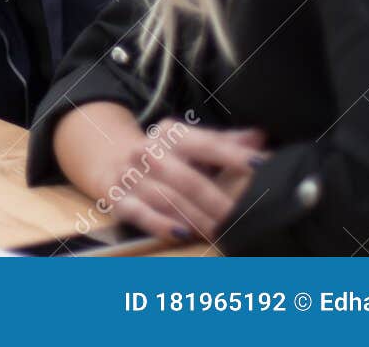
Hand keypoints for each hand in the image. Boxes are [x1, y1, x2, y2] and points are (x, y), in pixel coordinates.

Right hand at [63, 106, 266, 242]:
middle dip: (216, 200)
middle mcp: (148, 152)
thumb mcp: (189, 143)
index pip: (206, 144)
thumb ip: (224, 143)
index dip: (234, 155)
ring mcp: (131, 177)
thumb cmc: (162, 156)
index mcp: (170, 135)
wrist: (108, 160)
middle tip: (240, 216)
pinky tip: (180, 234)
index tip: (261, 165)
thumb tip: (259, 138)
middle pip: (186, 178)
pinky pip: (139, 213)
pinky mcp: (118, 199)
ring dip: (195, 218)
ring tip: (220, 231)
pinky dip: (160, 224)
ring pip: (166, 199)